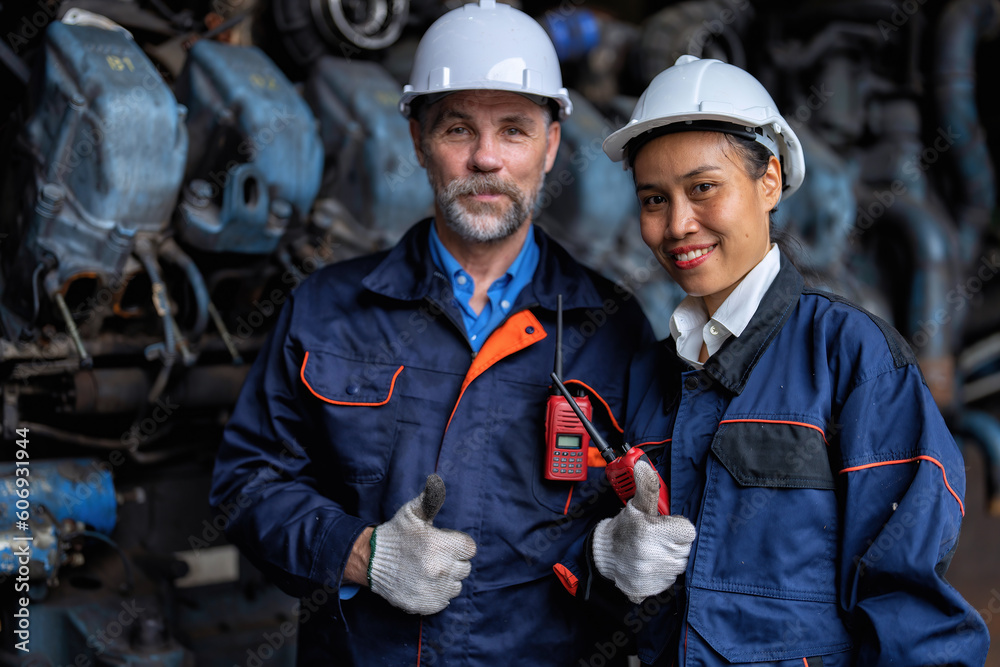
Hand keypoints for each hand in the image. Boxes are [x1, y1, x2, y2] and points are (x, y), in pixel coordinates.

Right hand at [368, 474, 476, 614]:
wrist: (371, 561)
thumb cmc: (395, 534)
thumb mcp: (412, 513)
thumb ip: (430, 499)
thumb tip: (437, 481)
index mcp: (441, 546)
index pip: (469, 549)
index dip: (459, 545)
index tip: (446, 544)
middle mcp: (441, 569)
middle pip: (465, 568)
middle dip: (454, 561)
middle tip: (437, 556)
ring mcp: (434, 589)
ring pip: (456, 586)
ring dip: (448, 579)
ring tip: (430, 570)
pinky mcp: (427, 604)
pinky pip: (445, 600)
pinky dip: (438, 593)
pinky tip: (426, 583)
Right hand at [592, 460, 695, 602]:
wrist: (604, 555)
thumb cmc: (624, 529)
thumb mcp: (636, 506)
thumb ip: (647, 488)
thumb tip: (643, 466)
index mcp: (653, 532)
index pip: (688, 532)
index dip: (678, 527)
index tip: (666, 526)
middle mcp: (654, 556)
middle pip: (685, 549)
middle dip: (673, 542)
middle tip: (657, 538)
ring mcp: (653, 574)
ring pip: (679, 564)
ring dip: (669, 557)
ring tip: (653, 550)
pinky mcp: (651, 589)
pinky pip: (670, 580)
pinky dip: (662, 573)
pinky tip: (650, 565)